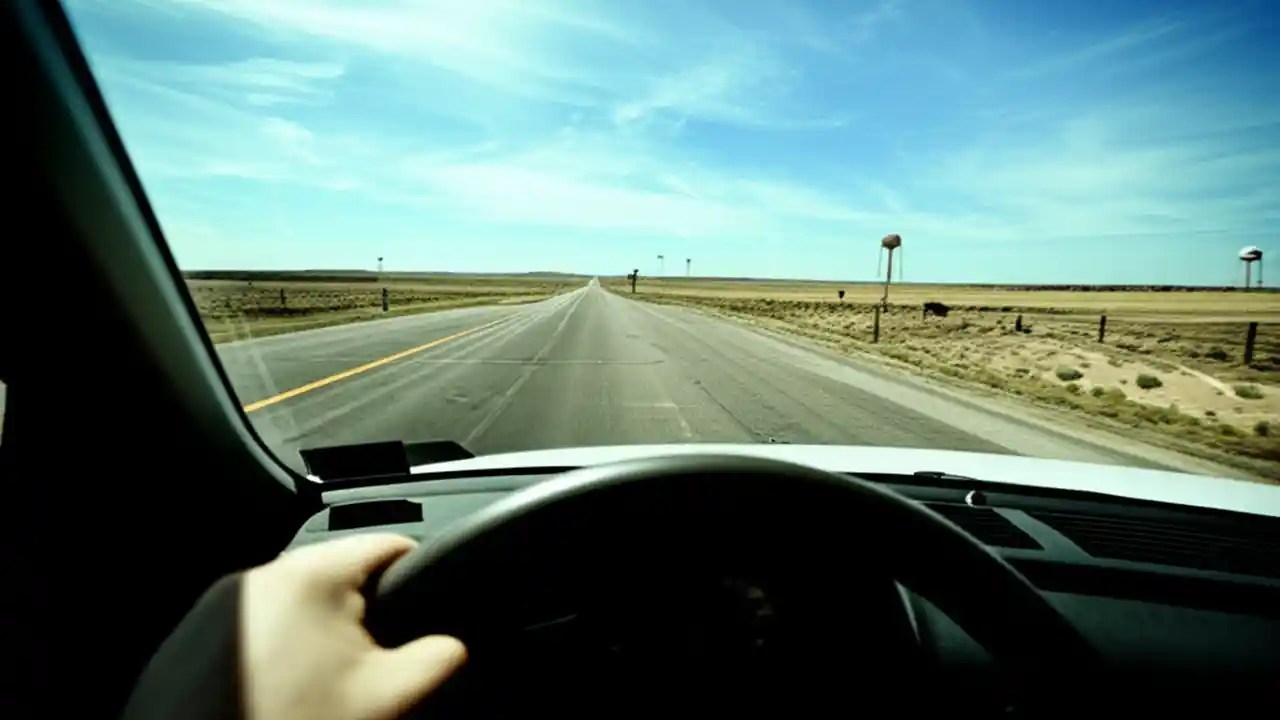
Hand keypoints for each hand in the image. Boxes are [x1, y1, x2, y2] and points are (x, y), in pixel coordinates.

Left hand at [242, 534, 466, 719]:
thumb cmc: (295, 718)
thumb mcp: (388, 695)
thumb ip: (438, 657)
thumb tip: (455, 642)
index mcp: (313, 572)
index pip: (391, 545)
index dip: (421, 577)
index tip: (425, 613)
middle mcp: (265, 572)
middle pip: (348, 574)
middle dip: (368, 614)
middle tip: (371, 666)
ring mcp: (230, 599)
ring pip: (308, 599)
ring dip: (328, 631)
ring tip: (329, 680)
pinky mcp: (209, 627)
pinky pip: (271, 619)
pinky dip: (291, 644)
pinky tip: (294, 684)